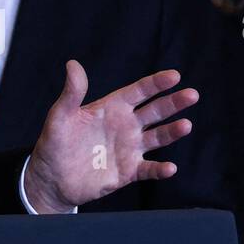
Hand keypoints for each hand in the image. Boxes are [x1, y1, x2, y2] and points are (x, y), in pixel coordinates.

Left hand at [23, 60, 198, 213]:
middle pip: (155, 111)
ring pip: (158, 137)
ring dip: (172, 132)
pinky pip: (149, 169)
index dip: (156, 84)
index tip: (174, 76)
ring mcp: (129, 148)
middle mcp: (125, 126)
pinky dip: (160, 169)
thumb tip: (73, 65)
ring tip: (186, 125)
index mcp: (112, 108)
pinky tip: (170, 168)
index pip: (139, 92)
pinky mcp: (128, 171)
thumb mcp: (59, 117)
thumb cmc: (54, 144)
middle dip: (173, 103)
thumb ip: (71, 93)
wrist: (52, 178)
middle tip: (192, 95)